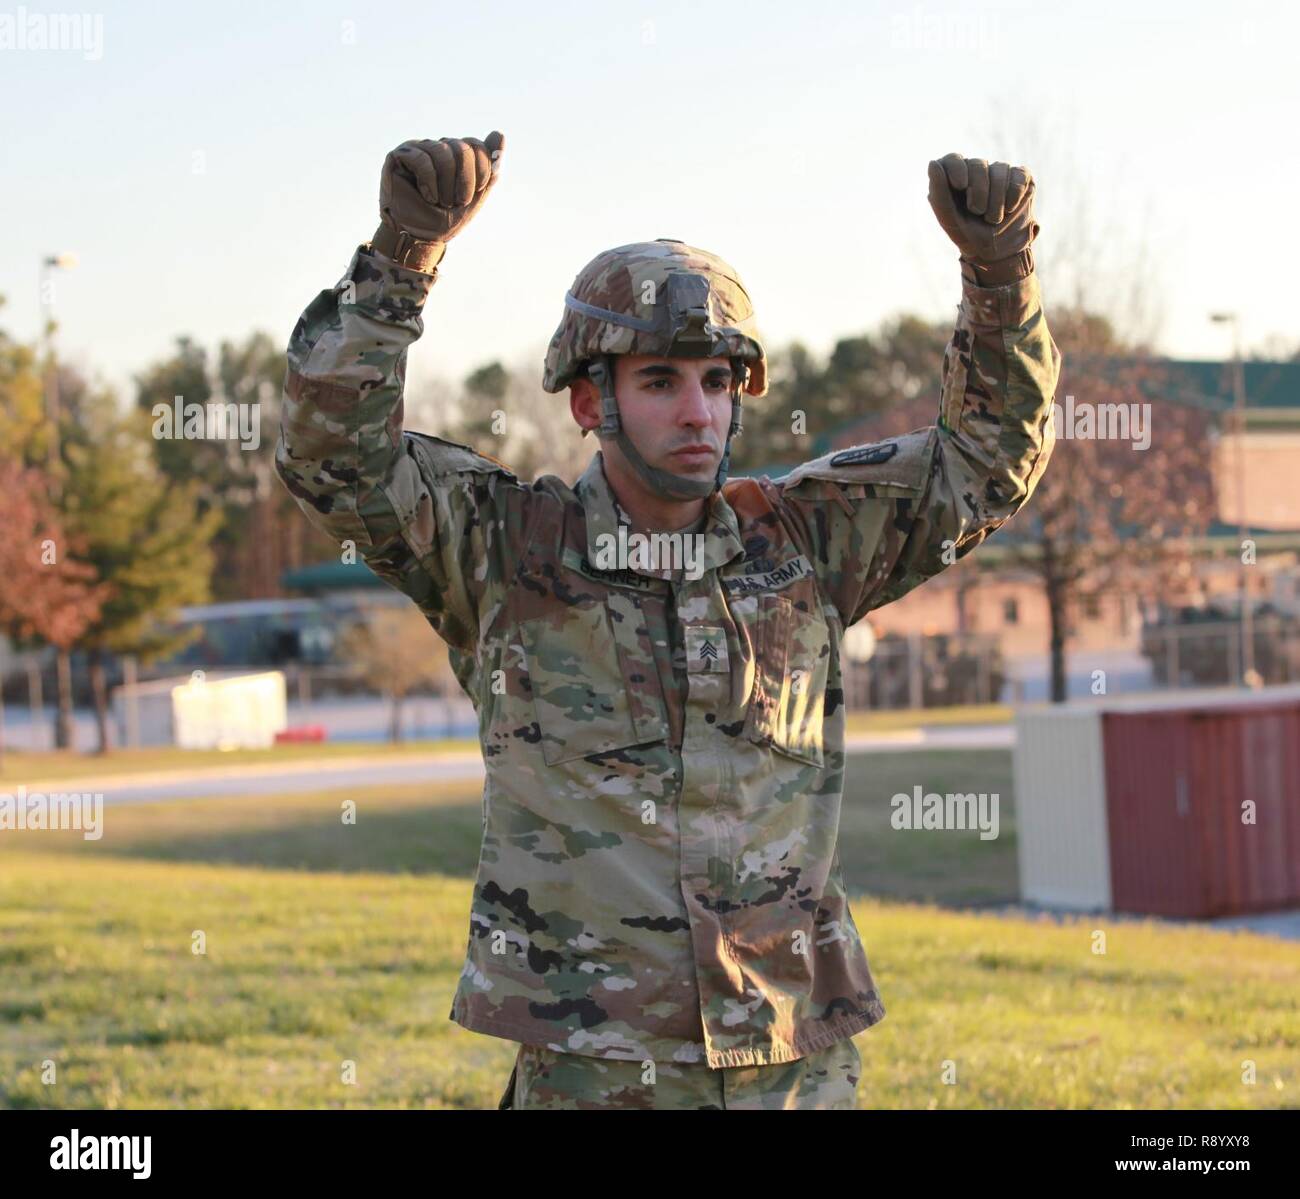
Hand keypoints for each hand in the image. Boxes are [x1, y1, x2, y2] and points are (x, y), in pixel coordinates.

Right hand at [377, 131, 504, 247]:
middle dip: (464, 180)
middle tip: (457, 202)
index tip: (472, 195)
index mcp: (455, 154)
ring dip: (446, 184)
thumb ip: (490, 168)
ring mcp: (418, 149)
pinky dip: (429, 182)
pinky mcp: (399, 156)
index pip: (475, 146)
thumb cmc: (445, 218)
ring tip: (441, 202)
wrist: (420, 237)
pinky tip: (427, 196)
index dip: (480, 171)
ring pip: (442, 151)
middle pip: (461, 148)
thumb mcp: (476, 196)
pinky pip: (422, 159)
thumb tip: (499, 133)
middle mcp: (437, 147)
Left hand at [927, 153, 1037, 265]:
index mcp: (954, 177)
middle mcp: (976, 170)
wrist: (996, 251)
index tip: (960, 185)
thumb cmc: (967, 233)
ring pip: (1000, 169)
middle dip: (979, 191)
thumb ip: (938, 192)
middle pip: (978, 164)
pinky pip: (1018, 176)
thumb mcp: (948, 218)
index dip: (957, 168)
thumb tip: (932, 163)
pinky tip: (1010, 209)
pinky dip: (1014, 195)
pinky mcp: (1020, 177)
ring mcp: (998, 172)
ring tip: (993, 219)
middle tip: (978, 212)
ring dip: (997, 200)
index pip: (953, 159)